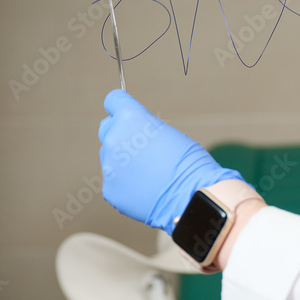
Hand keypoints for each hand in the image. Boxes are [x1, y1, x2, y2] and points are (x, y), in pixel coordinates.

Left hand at [98, 90, 245, 232]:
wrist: (192, 198)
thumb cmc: (190, 164)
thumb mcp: (169, 134)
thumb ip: (144, 130)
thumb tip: (132, 135)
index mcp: (130, 118)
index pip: (113, 100)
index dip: (122, 108)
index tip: (127, 116)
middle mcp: (114, 138)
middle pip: (108, 129)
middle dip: (122, 135)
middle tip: (144, 150)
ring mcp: (109, 166)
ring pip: (111, 158)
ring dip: (125, 163)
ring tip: (151, 175)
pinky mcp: (110, 189)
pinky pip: (115, 182)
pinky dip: (127, 185)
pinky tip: (147, 190)